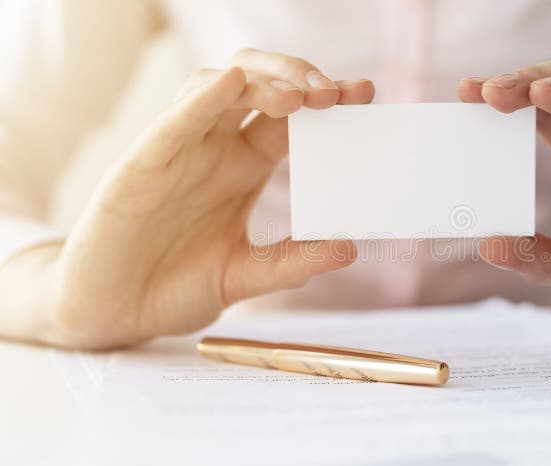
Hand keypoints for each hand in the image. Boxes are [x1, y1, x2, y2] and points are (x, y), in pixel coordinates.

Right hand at [31, 50, 373, 348]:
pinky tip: (232, 84)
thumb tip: (350, 249)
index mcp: (243, 167)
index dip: (326, 100)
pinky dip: (203, 99)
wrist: (114, 315)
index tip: (364, 94)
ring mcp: (178, 152)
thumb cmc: (174, 287)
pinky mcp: (141, 165)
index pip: (291, 119)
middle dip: (299, 78)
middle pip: (259, 86)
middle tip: (336, 94)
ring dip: (261, 82)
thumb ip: (292, 262)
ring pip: (218, 86)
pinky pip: (174, 122)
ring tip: (299, 98)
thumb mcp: (244, 275)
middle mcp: (214, 149)